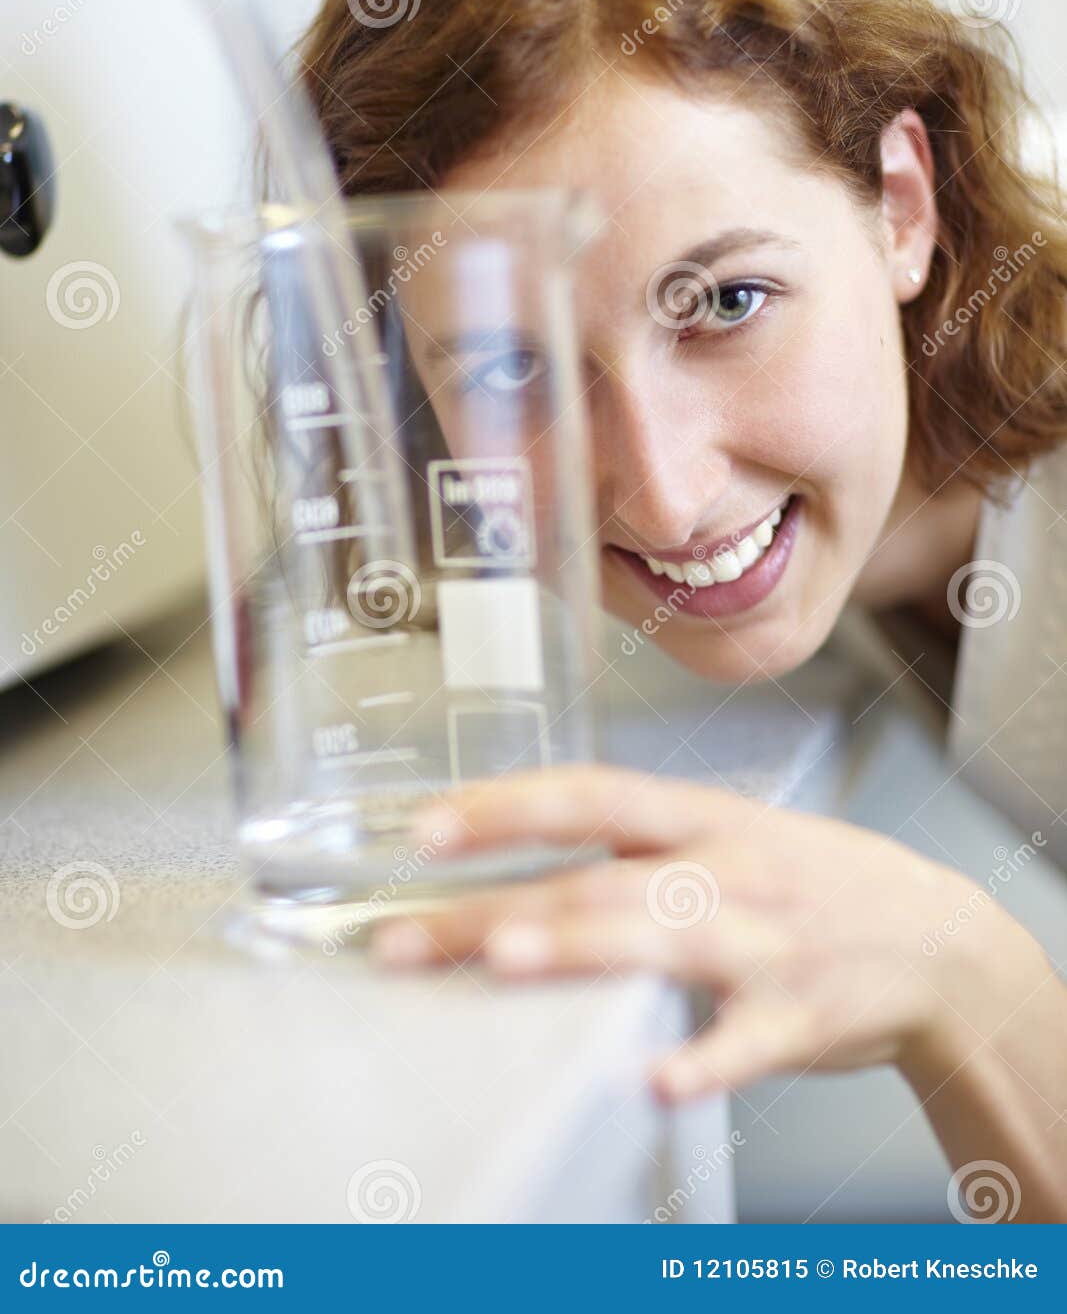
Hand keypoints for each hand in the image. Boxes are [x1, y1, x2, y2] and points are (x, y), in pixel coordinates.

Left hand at [371, 765, 1012, 1102]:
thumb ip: (633, 852)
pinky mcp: (801, 1018)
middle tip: (405, 938)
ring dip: (580, 949)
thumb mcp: (730, 835)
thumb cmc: (811, 883)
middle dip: (497, 908)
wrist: (938, 940)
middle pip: (598, 880)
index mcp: (703, 818)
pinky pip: (747, 1042)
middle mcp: (727, 869)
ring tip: (503, 962)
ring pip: (663, 937)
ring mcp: (765, 942)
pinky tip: (653, 1081)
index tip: (425, 829)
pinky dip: (703, 1062)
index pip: (590, 795)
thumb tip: (515, 872)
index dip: (507, 807)